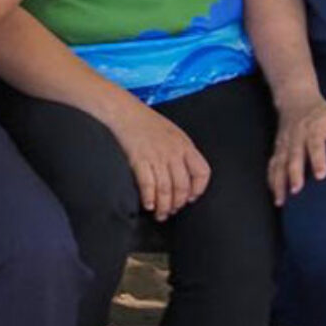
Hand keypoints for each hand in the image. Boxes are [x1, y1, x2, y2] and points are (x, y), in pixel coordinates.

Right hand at [108, 104, 210, 220]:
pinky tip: (148, 205)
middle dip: (177, 203)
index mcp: (185, 145)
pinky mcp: (139, 160)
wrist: (123, 111)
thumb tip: (182, 175)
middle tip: (172, 211)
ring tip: (160, 214)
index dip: (198, 189)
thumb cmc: (146, 122)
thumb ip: (181, 152)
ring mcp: (156, 157)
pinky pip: (148, 185)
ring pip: (165, 189)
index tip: (191, 198)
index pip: (202, 172)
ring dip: (164, 206)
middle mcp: (173, 152)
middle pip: (182, 186)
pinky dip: (149, 198)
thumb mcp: (173, 133)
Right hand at [267, 95, 325, 205]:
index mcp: (313, 129)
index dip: (318, 160)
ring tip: (281, 199)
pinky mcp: (277, 148)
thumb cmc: (320, 113)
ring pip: (279, 163)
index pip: (315, 146)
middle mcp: (296, 137)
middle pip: (294, 157)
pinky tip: (274, 193)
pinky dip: (271, 179)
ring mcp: (284, 143)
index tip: (320, 176)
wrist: (294, 98)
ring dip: (278, 181)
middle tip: (297, 190)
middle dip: (293, 174)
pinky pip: (272, 164)